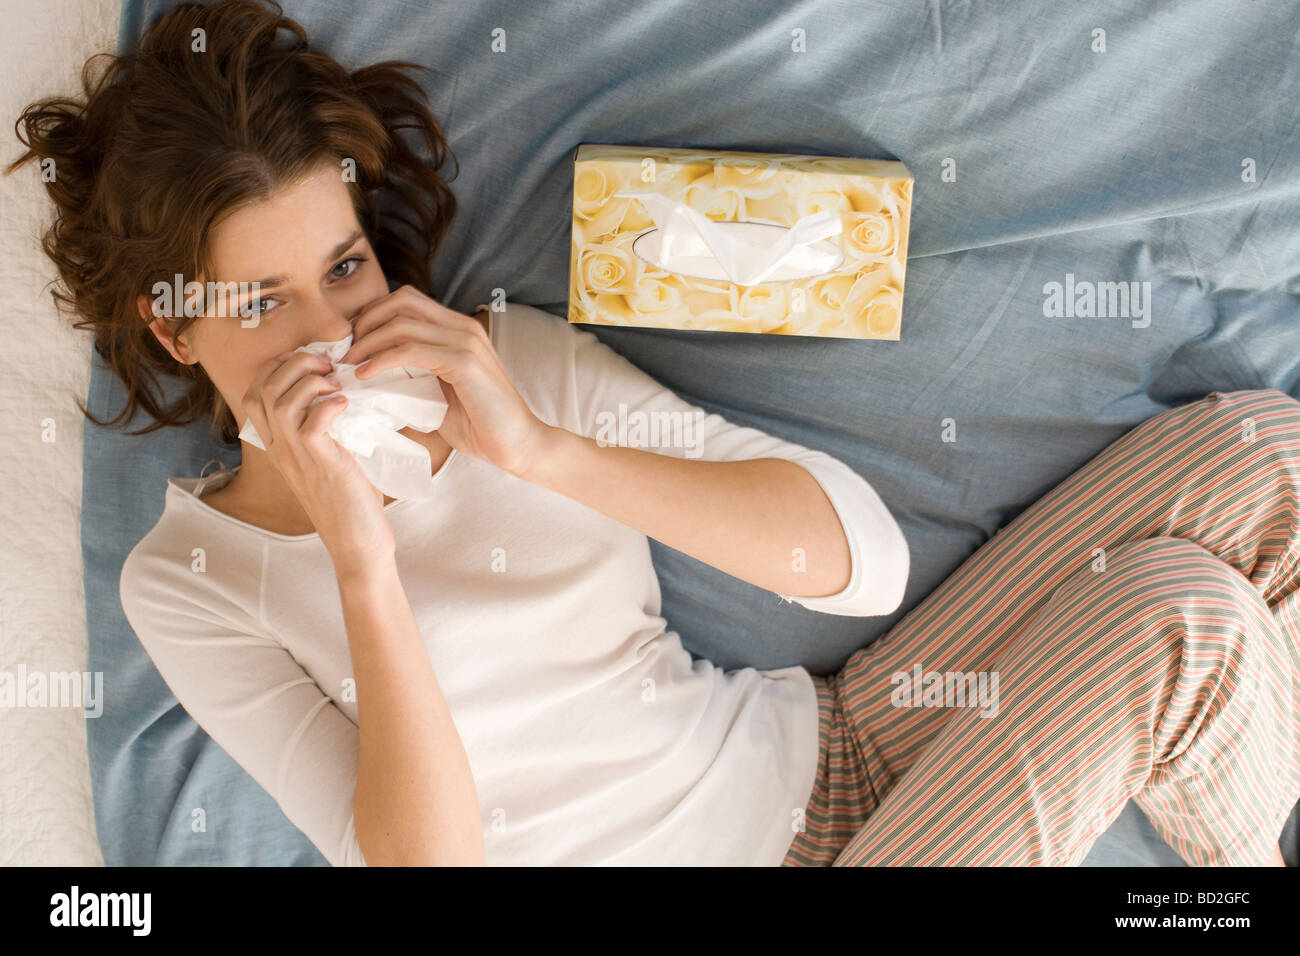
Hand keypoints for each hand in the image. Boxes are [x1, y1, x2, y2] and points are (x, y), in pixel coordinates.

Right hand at [241, 350, 394, 570]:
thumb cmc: (349, 500)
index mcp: (277, 446)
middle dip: (294, 364)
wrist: (357, 543)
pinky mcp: (321, 463)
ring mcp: (296, 457)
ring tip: (336, 384)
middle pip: (263, 389)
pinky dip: (330, 404)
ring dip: (310, 381)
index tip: (308, 363)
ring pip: (281, 402)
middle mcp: (280, 449)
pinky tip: (346, 405)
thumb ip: (324, 430)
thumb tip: (341, 396)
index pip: (254, 394)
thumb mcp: (328, 458)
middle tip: (327, 365)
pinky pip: (312, 421)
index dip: (276, 368)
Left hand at [341, 285, 553, 477]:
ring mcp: (466, 342)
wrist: (518, 445)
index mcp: (459, 330)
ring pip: (402, 322)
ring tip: (350, 364)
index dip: (374, 314)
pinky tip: (365, 375)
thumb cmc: (481, 425)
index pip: (408, 300)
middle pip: (402, 300)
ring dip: (368, 341)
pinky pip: (411, 350)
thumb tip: (371, 380)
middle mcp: (463, 327)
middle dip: (366, 320)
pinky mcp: (464, 362)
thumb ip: (413, 378)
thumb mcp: (439, 394)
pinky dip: (381, 360)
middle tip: (346, 350)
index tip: (353, 342)